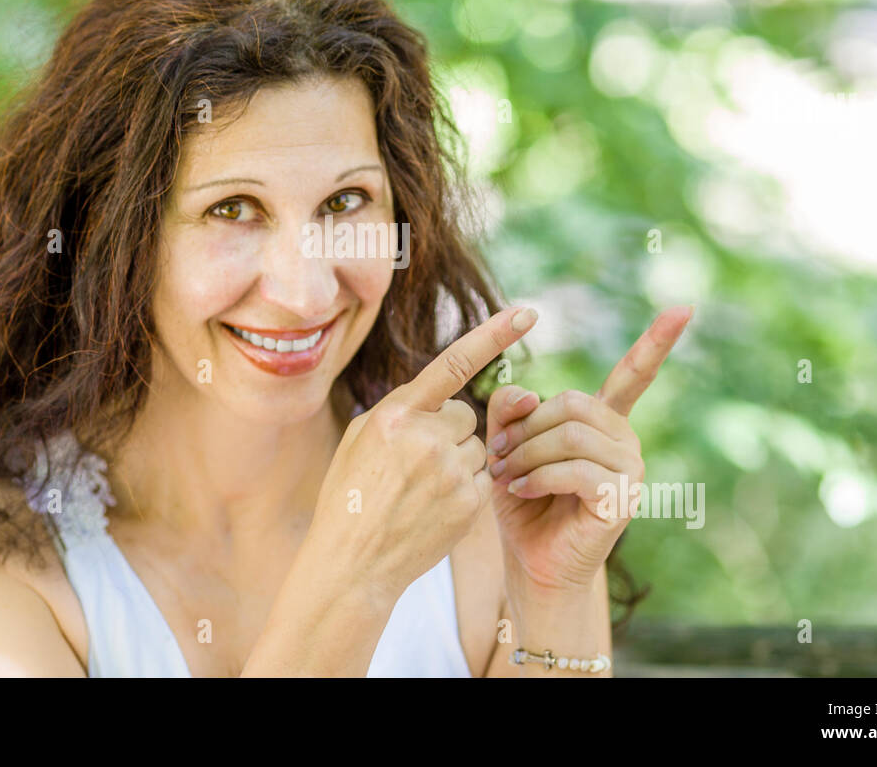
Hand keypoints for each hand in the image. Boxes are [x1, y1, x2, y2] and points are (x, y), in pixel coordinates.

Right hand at [310, 306, 539, 604]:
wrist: (353, 563)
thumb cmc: (350, 496)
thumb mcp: (360, 440)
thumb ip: (401, 411)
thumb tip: (440, 397)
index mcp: (395, 415)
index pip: (452, 365)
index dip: (493, 336)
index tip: (527, 313)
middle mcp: (426, 438)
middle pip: (465, 415)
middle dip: (449, 432)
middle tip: (416, 464)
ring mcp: (450, 471)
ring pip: (477, 448)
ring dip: (458, 461)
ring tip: (421, 490)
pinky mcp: (470, 501)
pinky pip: (482, 477)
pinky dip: (464, 488)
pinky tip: (434, 508)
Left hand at [485, 305, 693, 593]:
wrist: (532, 561)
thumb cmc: (522, 501)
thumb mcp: (506, 445)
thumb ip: (510, 411)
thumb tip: (527, 391)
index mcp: (603, 420)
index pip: (634, 374)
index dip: (657, 342)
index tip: (684, 309)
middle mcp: (625, 439)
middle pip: (573, 404)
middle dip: (527, 427)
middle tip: (498, 453)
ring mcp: (630, 470)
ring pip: (572, 436)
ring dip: (527, 454)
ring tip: (508, 474)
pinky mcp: (621, 500)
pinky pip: (577, 470)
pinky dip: (540, 476)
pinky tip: (522, 489)